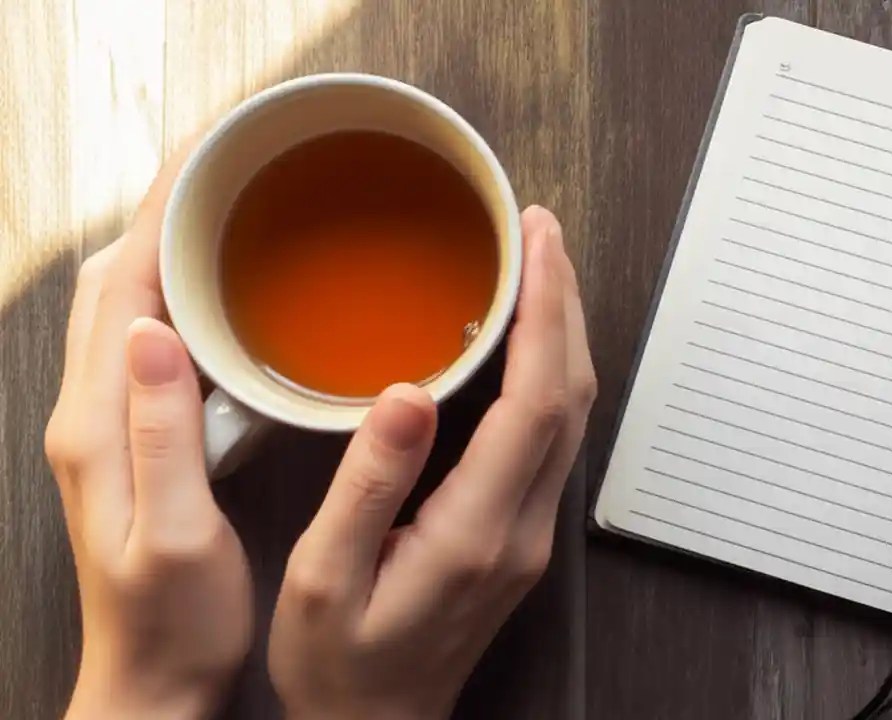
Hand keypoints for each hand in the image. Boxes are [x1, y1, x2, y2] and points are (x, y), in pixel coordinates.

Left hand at [45, 155, 252, 719]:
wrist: (148, 682)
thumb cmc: (175, 620)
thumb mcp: (177, 532)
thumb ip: (160, 431)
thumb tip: (152, 331)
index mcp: (99, 426)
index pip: (120, 291)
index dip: (159, 217)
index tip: (204, 157)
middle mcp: (89, 414)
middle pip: (111, 283)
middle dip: (158, 214)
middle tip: (220, 168)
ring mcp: (103, 427)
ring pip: (123, 309)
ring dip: (163, 251)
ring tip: (220, 214)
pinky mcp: (128, 441)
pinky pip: (142, 344)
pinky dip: (172, 299)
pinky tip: (216, 301)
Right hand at [268, 207, 594, 719]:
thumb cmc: (339, 664)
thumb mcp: (324, 579)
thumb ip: (369, 485)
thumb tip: (407, 392)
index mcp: (476, 532)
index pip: (536, 401)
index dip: (545, 313)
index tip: (536, 243)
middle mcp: (522, 527)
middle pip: (569, 396)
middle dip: (564, 303)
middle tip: (538, 231)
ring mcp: (529, 530)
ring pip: (570, 413)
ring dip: (561, 333)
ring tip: (536, 267)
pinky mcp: (520, 531)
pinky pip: (551, 433)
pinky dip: (546, 371)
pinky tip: (521, 341)